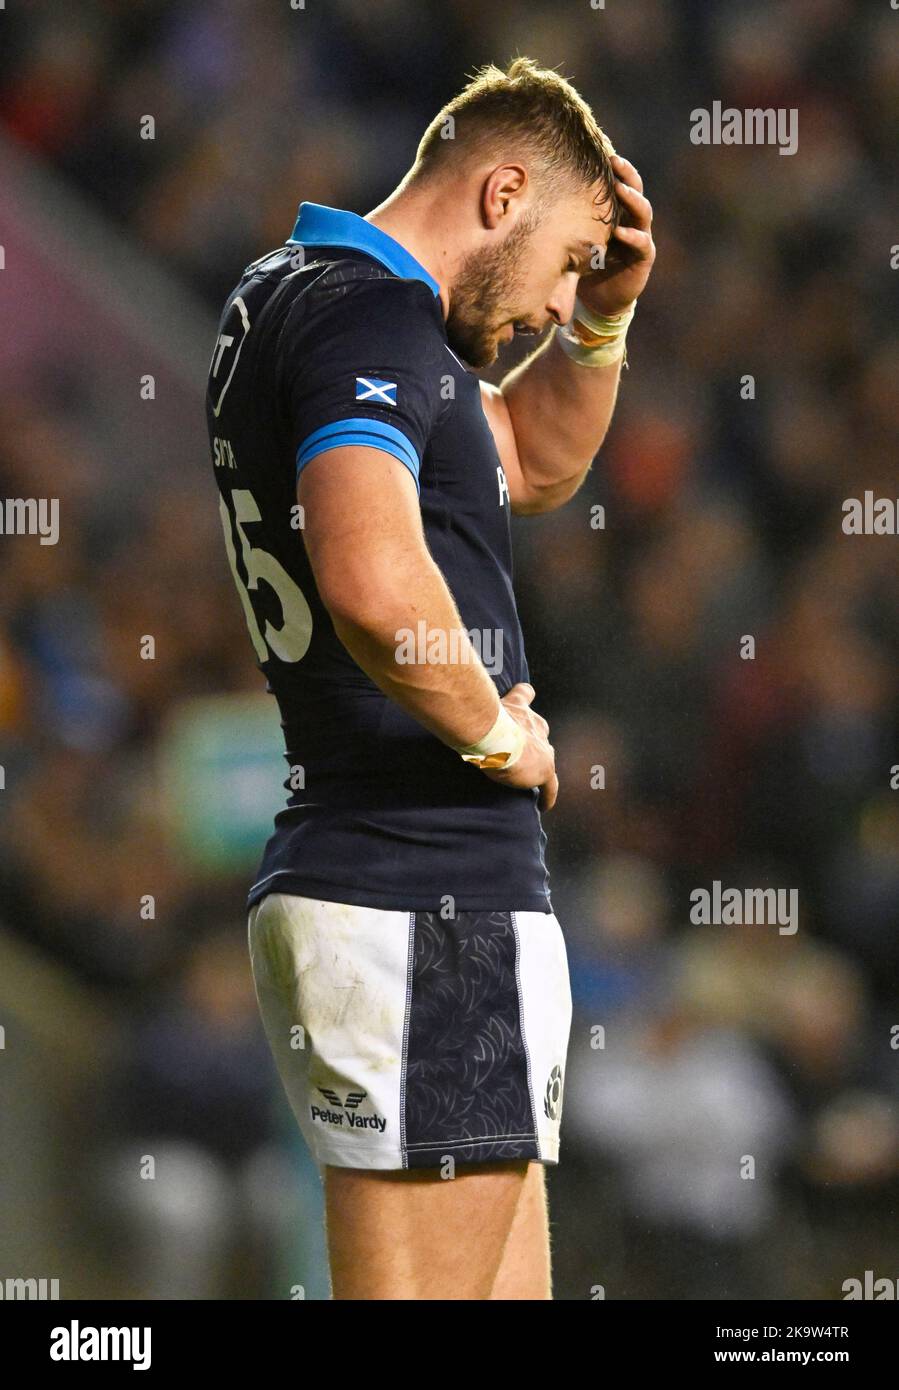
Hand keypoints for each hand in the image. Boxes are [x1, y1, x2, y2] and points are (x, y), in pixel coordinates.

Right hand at [480, 682, 557, 810]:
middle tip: (518, 750)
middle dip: (531, 738)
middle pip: (539, 728)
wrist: (495, 737)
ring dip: (537, 764)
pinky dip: (547, 796)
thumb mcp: (475, 708)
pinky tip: (542, 805)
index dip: (523, 698)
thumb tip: (448, 704)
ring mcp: (543, 747)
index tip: (523, 695)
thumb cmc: (480, 721)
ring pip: (545, 756)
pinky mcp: (545, 769)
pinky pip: (550, 786)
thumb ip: (470, 707)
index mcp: (517, 706)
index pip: (524, 694)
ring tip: (528, 776)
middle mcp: (534, 722)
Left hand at [577, 154, 655, 318]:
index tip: (602, 151)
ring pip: (643, 212)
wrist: (599, 300)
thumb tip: (534, 198)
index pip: (618, 183)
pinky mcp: (644, 258)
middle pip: (634, 190)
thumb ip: (566, 222)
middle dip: (626, 175)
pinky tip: (622, 232)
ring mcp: (640, 237)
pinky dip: (634, 236)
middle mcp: (631, 220)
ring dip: (633, 199)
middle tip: (615, 161)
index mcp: (616, 212)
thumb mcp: (574, 241)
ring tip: (622, 190)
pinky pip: (643, 243)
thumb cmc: (585, 266)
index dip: (613, 168)